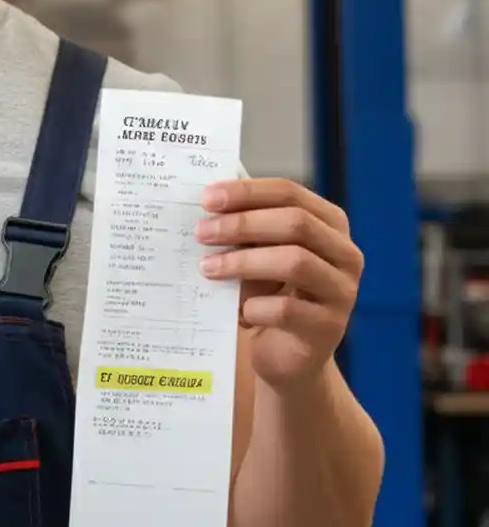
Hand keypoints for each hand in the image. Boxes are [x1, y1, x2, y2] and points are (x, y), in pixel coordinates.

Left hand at [194, 178, 364, 389]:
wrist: (286, 355)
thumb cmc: (269, 295)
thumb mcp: (259, 257)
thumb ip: (244, 232)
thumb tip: (206, 208)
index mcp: (329, 225)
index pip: (290, 193)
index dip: (248, 192)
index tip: (207, 198)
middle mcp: (345, 254)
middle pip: (296, 223)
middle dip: (242, 224)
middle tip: (202, 232)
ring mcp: (341, 291)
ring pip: (294, 262)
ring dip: (243, 262)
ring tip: (208, 268)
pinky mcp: (328, 327)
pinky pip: (287, 310)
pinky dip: (254, 306)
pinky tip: (237, 310)